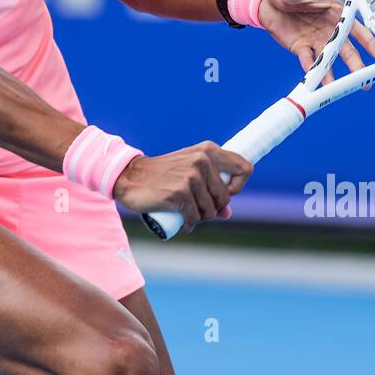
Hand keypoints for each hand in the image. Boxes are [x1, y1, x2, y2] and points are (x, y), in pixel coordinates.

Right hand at [113, 143, 252, 232]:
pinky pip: (195, 218)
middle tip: (195, 206)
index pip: (245, 168)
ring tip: (185, 211)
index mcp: (208, 151)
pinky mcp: (180, 193)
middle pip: (226, 198)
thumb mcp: (188, 173)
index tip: (224, 192)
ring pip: (211, 211)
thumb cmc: (162, 176)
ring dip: (199, 217)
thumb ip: (210, 188)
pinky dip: (188, 224)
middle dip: (213, 208)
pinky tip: (180, 220)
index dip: (238, 186)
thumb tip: (228, 213)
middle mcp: (202, 160)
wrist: (129, 177)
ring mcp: (191, 177)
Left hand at [259, 0, 374, 84]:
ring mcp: (316, 40)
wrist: (267, 2)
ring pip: (328, 59)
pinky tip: (313, 81)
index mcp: (335, 13)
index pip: (356, 29)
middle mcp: (329, 29)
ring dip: (332, 73)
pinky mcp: (301, 48)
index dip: (369, 43)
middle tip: (364, 82)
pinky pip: (307, 60)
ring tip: (336, 88)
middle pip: (345, 49)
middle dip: (356, 65)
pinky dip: (309, 69)